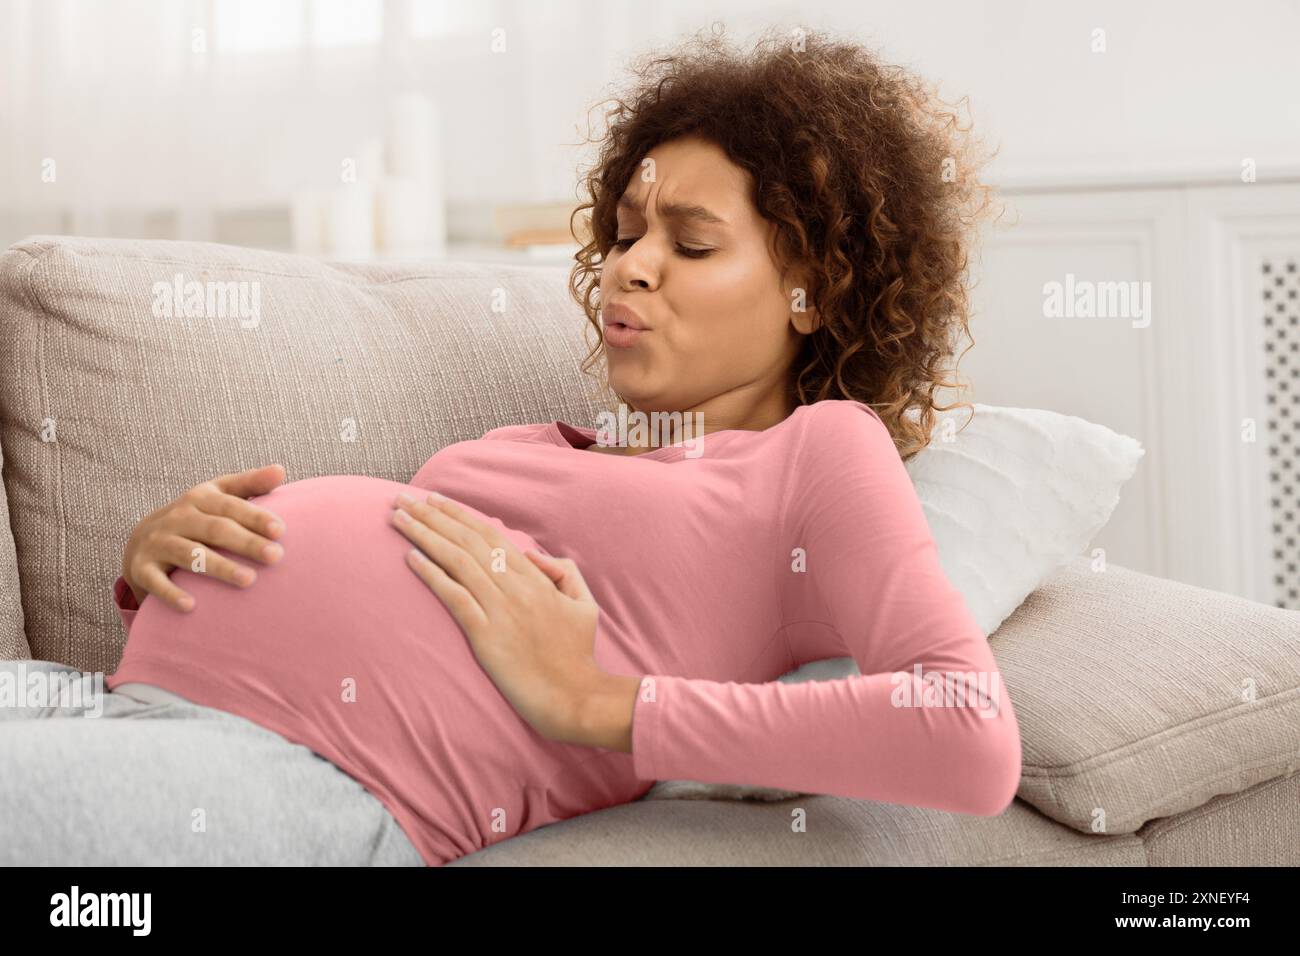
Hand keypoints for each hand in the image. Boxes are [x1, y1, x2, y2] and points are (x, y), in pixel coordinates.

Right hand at [121, 464, 287, 612]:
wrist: (142, 540)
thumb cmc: (197, 517)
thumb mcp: (218, 495)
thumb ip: (250, 483)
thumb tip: (281, 470)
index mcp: (199, 498)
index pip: (230, 506)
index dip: (255, 517)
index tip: (281, 530)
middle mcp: (177, 518)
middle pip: (215, 529)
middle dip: (246, 543)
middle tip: (276, 557)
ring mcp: (158, 542)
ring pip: (190, 554)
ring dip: (219, 567)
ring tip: (249, 580)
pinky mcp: (142, 568)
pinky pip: (156, 582)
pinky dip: (171, 594)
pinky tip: (191, 606)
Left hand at [391, 491, 605, 743]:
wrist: (573, 696)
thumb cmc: (578, 654)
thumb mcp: (584, 604)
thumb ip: (564, 572)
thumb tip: (534, 555)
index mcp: (536, 578)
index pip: (490, 535)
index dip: (460, 515)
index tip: (435, 501)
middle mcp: (515, 587)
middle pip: (467, 541)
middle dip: (432, 516)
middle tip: (403, 499)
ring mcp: (499, 610)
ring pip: (456, 561)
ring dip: (424, 536)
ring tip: (398, 519)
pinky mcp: (485, 636)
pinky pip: (454, 597)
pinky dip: (431, 574)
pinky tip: (410, 558)